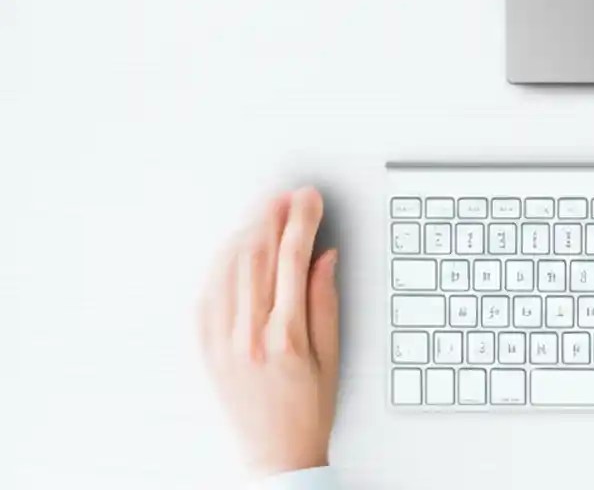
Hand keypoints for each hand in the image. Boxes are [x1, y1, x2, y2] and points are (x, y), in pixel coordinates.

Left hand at [199, 187, 339, 475]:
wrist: (275, 453)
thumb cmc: (308, 409)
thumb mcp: (332, 355)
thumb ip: (325, 301)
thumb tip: (322, 257)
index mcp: (286, 337)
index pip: (292, 260)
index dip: (303, 222)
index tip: (310, 201)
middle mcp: (249, 335)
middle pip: (257, 256)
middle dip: (273, 218)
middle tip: (287, 197)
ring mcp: (222, 340)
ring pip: (229, 268)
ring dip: (247, 233)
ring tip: (264, 214)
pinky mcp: (205, 345)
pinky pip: (209, 290)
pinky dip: (223, 261)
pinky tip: (237, 248)